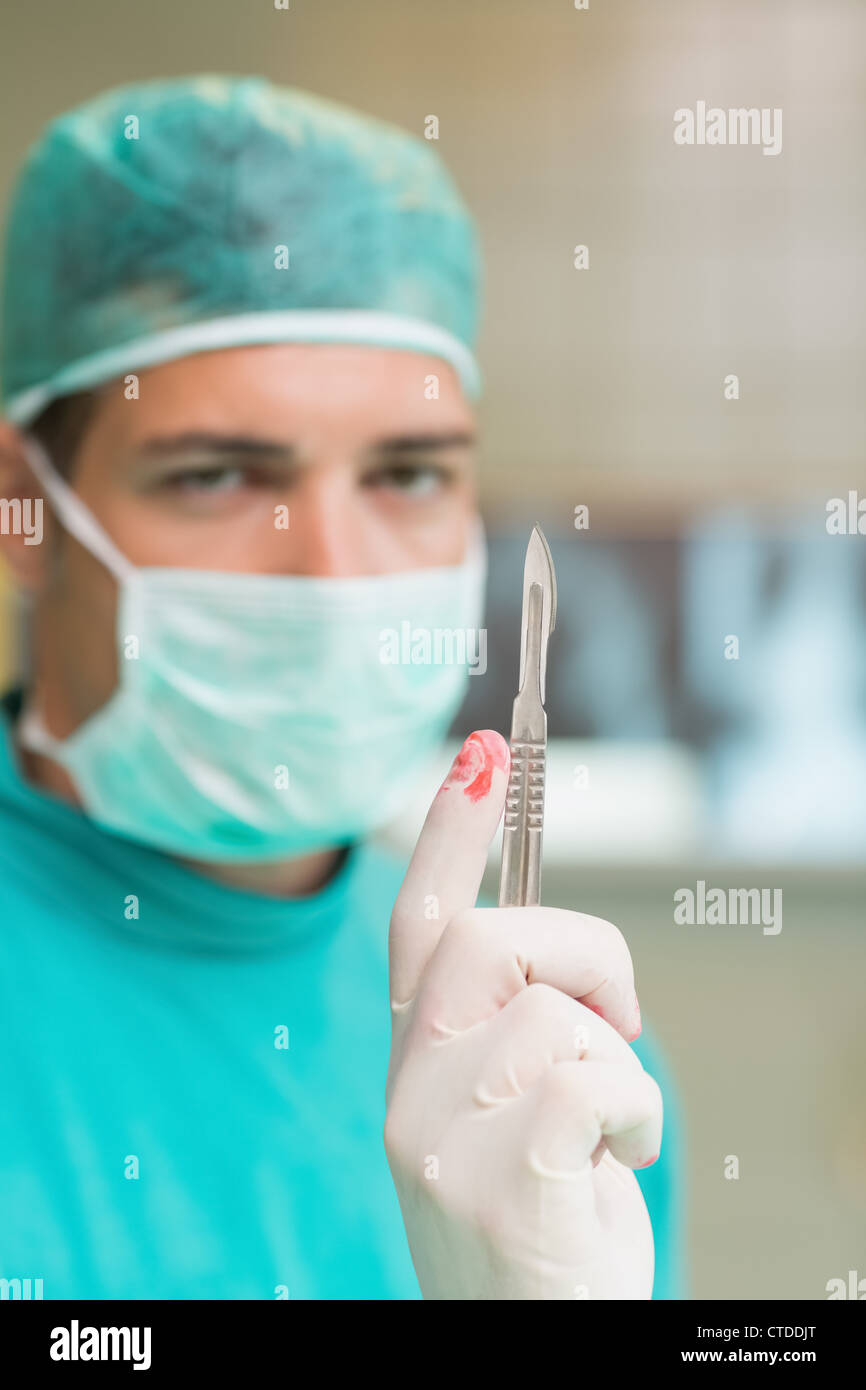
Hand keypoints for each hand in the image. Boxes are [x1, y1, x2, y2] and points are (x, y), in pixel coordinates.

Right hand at [385, 730, 661, 1299]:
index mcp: (414, 1064)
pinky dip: (636, 1110)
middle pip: (492, 941)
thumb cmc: (545, 1223)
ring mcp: (440, 1140)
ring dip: (620, 1064)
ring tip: (612, 1129)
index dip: (448, 832)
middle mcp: (408, 1092)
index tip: (480, 751)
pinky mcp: (496, 1185)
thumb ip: (508, 1030)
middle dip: (585, 952)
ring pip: (558, 1016)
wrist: (532, 1347)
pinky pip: (592, 1081)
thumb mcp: (509, 1115)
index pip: (419, 925)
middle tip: (619, 1016)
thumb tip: (557, 948)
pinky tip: (619, 1161)